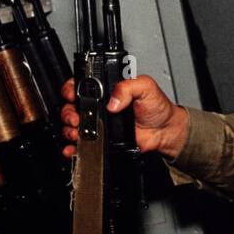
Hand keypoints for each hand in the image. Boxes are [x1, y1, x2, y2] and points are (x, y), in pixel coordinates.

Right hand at [59, 75, 189, 159]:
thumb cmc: (157, 108)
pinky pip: (82, 144)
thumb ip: (127, 87)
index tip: (72, 95)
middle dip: (69, 112)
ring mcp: (99, 124)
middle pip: (72, 107)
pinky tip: (74, 147)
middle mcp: (100, 106)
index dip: (71, 89)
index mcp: (107, 91)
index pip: (81, 86)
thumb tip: (112, 100)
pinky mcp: (102, 140)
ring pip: (73, 126)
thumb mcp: (145, 87)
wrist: (164, 131)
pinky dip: (74, 147)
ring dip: (70, 129)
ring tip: (78, 131)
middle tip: (77, 117)